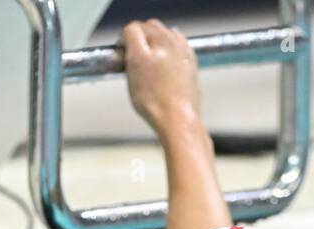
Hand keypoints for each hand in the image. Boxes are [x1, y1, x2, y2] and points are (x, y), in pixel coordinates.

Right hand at [120, 18, 200, 133]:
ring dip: (156, 38)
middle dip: (141, 36)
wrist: (177, 118)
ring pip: (165, 30)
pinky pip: (178, 40)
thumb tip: (129, 43)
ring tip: (151, 57)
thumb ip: (130, 53)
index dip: (125, 39)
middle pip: (149, 26)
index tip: (124, 50)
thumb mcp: (132, 77)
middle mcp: (166, 44)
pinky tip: (166, 58)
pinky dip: (170, 44)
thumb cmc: (154, 103)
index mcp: (147, 49)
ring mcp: (180, 49)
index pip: (132, 29)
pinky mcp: (190, 57)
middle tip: (136, 54)